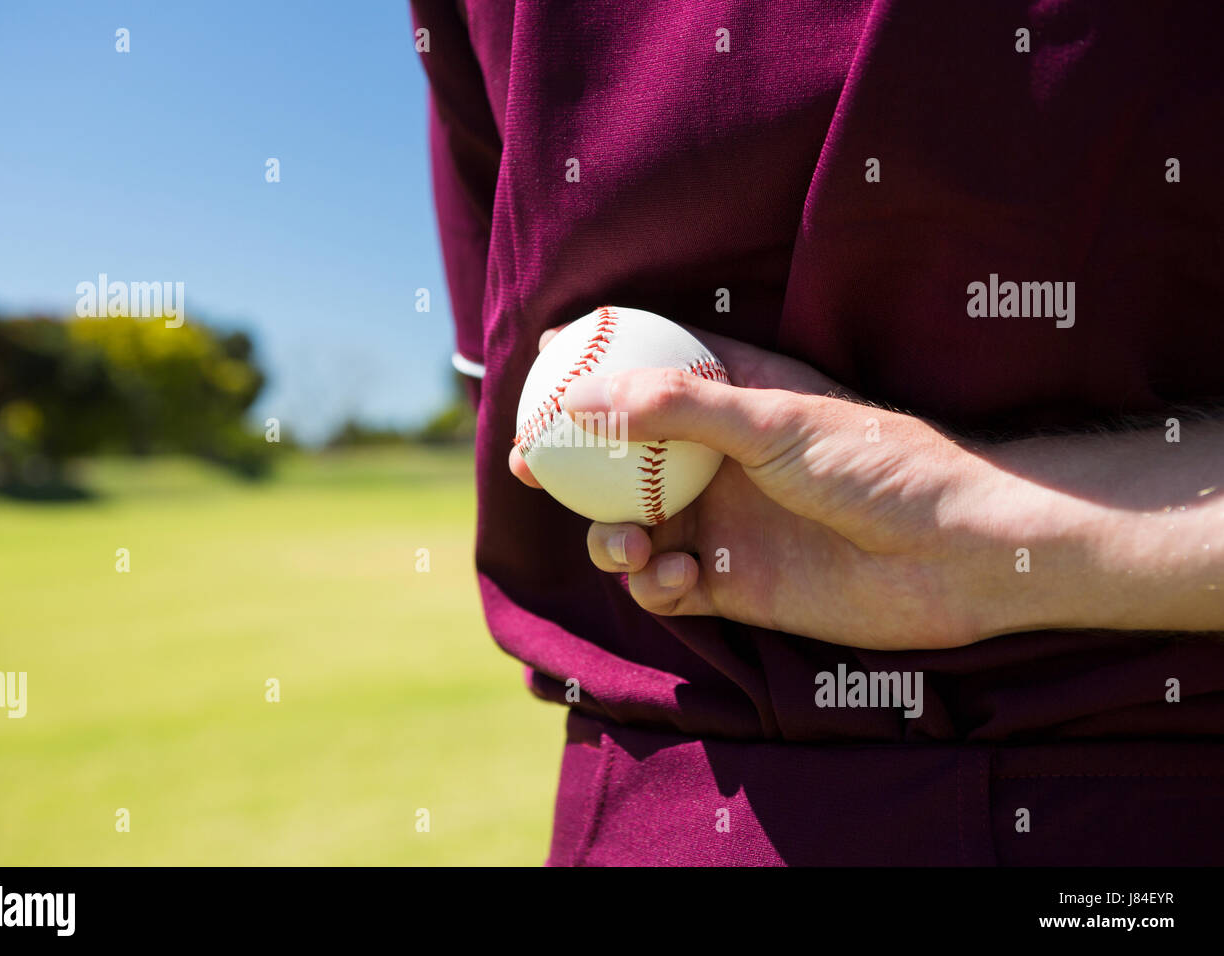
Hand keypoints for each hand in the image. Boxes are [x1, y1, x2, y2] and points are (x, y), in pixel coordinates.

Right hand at [509, 326, 1032, 649]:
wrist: (955, 557)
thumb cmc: (880, 466)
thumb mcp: (776, 420)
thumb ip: (678, 407)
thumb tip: (582, 396)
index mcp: (734, 398)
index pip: (648, 365)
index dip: (591, 362)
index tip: (542, 362)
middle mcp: (720, 459)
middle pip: (621, 455)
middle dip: (570, 464)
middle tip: (530, 467)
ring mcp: (724, 522)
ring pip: (631, 525)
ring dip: (610, 535)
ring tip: (629, 543)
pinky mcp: (734, 584)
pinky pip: (664, 585)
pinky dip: (655, 584)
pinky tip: (683, 579)